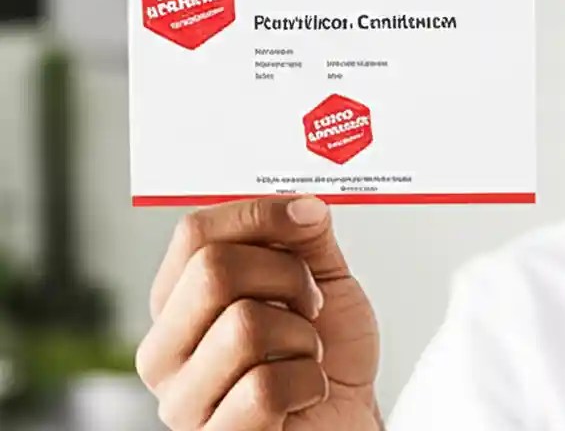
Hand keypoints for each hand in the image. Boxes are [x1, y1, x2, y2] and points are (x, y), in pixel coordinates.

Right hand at [136, 196, 381, 429]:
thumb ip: (307, 238)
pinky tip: (305, 393)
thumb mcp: (324, 282)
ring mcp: (183, 401)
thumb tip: (303, 206)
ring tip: (306, 355)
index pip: (194, 233)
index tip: (308, 220)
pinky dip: (308, 383)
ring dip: (303, 337)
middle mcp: (165, 350)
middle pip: (212, 272)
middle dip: (287, 277)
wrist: (349, 419)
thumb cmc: (329, 357)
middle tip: (311, 304)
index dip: (260, 215)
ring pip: (244, 328)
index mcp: (179, 303)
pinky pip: (265, 389)